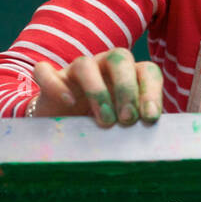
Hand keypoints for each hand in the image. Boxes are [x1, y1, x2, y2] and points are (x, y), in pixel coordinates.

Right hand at [30, 49, 163, 126]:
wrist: (64, 126)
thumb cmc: (104, 125)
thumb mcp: (124, 126)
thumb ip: (138, 126)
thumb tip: (154, 143)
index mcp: (130, 74)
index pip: (147, 70)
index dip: (151, 91)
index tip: (150, 117)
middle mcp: (105, 66)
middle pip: (120, 58)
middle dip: (126, 89)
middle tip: (128, 119)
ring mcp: (76, 70)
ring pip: (85, 63)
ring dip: (97, 91)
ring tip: (105, 121)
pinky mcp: (50, 79)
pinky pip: (46, 71)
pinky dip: (57, 85)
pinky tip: (69, 103)